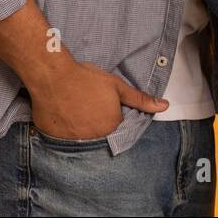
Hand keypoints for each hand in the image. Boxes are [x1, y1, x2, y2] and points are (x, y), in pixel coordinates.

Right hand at [28, 60, 167, 140]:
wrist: (53, 76)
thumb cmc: (86, 79)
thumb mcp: (117, 86)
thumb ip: (140, 100)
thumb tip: (164, 106)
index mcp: (111, 127)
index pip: (117, 128)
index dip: (110, 115)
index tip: (101, 105)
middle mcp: (94, 139)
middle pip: (100, 134)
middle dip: (96, 123)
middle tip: (86, 106)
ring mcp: (72, 142)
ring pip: (82, 138)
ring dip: (80, 128)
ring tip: (75, 109)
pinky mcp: (54, 140)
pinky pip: (63, 139)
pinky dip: (64, 130)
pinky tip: (63, 115)